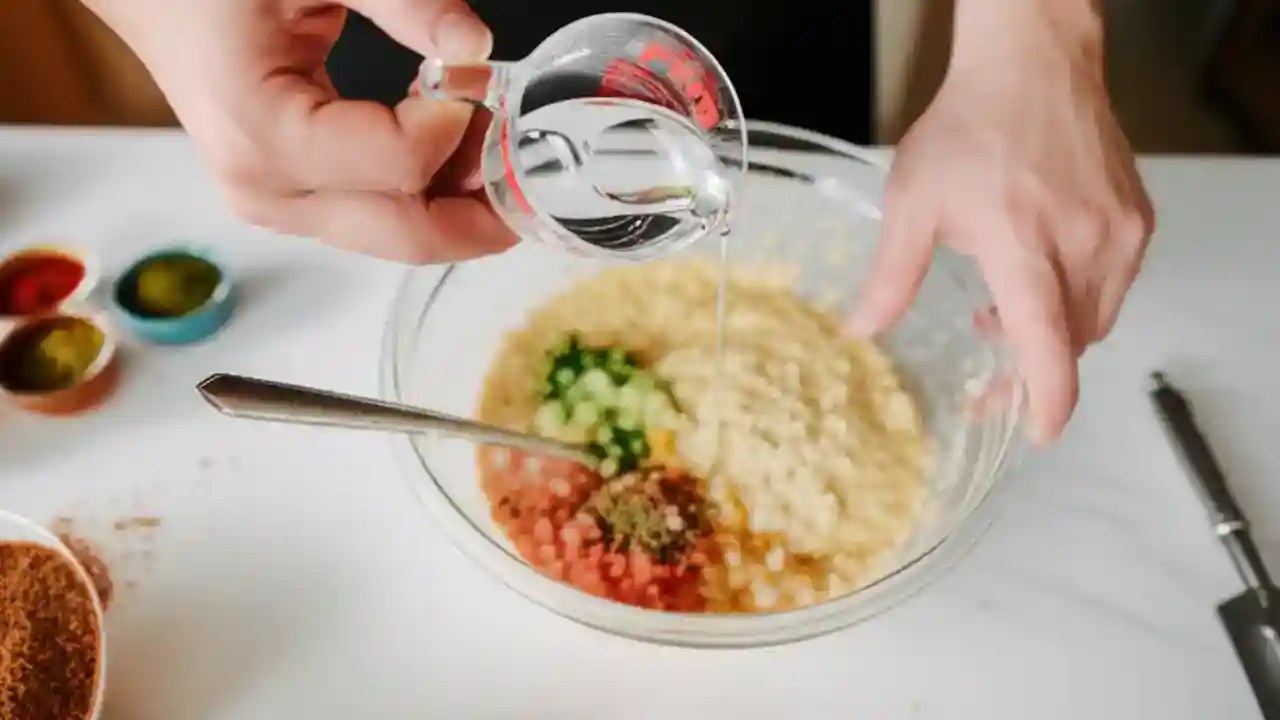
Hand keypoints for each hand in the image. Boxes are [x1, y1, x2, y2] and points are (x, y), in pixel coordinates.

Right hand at [84, 0, 516, 262]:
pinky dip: (427, 191)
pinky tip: (455, 147)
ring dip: (460, 200)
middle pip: (407, 234)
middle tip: (535, 174)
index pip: (399, 168)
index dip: (456, 126)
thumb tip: (478, 44)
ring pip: (398, 235)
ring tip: (494, 141)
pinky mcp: (293, 202)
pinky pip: (378, 216)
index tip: (478, 75)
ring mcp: (279, 206)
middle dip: (483, 211)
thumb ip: (404, 2)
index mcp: (264, 134)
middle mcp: (268, 190)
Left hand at [847, 0, 1153, 443]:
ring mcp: (1118, 232)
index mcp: (1024, 245)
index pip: (1047, 343)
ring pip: (1093, 317)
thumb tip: (860, 332)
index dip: (1045, 398)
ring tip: (1001, 316)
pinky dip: (1076, 299)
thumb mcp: (912, 203)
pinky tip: (1035, 279)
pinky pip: (1112, 285)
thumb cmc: (970, 128)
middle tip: (988, 375)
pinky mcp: (1136, 220)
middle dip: (1031, 369)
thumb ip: (891, 276)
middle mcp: (1083, 244)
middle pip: (1069, 341)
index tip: (1036, 431)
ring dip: (1051, 332)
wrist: (1032, 67)